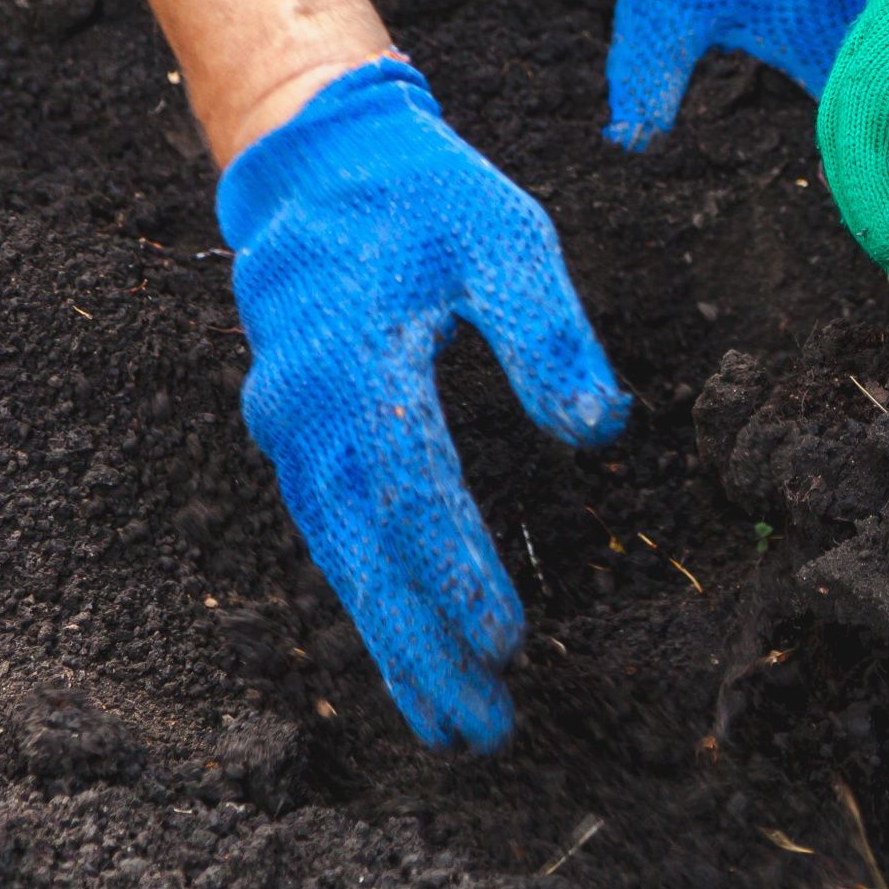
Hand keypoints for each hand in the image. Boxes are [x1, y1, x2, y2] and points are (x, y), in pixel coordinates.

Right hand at [219, 58, 628, 750]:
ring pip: (340, 556)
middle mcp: (303, 407)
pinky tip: (409, 644)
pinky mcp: (293, 434)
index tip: (507, 641)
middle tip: (479, 728)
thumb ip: (550, 330)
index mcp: (354, 356)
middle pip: (363, 552)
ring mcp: (286, 427)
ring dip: (393, 640)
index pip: (413, 488)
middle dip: (421, 647)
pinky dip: (370, 593)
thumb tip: (601, 431)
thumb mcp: (506, 235)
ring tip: (448, 721)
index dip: (459, 570)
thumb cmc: (426, 195)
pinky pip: (331, 532)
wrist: (317, 160)